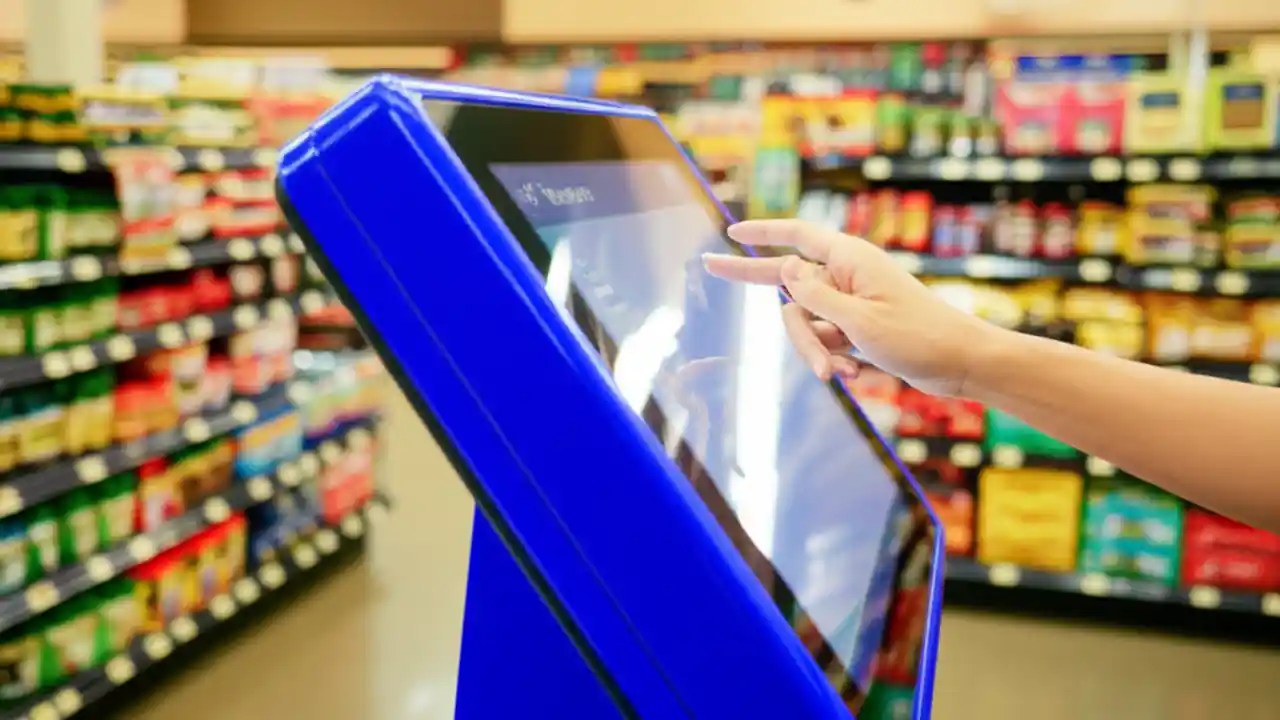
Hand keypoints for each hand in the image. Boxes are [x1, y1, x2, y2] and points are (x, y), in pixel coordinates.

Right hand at [702, 219, 1000, 396]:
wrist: (961, 364)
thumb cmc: (918, 336)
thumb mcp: (859, 319)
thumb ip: (815, 295)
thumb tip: (785, 266)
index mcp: (849, 260)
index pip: (796, 236)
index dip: (761, 232)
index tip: (731, 232)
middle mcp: (847, 276)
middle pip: (790, 284)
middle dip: (770, 301)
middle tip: (708, 267)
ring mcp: (852, 302)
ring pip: (807, 322)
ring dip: (816, 349)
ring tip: (840, 372)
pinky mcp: (859, 327)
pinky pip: (826, 340)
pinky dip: (834, 357)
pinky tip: (855, 372)